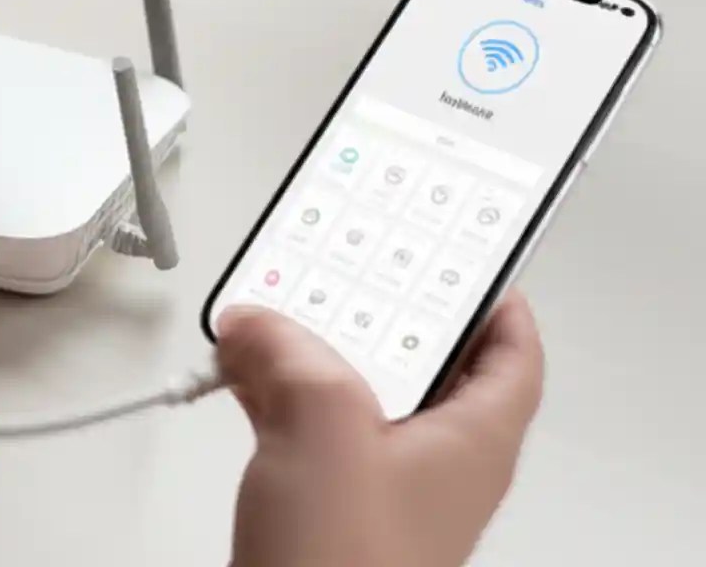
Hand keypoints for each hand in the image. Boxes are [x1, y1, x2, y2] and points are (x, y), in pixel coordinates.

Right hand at [217, 290, 543, 566]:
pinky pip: (308, 422)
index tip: (450, 253)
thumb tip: (260, 322)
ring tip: (273, 309)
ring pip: (353, 387)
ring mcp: (377, 478)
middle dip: (372, 310)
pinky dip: (276, 389)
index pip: (511, 349)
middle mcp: (432, 457)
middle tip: (339, 268)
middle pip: (419, 357)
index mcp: (471, 438)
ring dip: (311, 348)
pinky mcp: (326, 498)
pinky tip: (240, 367)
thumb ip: (293, 353)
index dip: (489, 295)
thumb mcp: (326, 425)